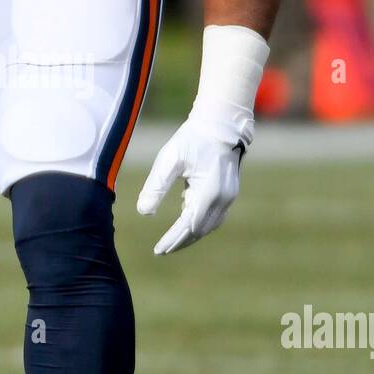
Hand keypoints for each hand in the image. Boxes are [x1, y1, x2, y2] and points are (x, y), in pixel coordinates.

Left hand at [136, 110, 250, 253]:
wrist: (221, 123)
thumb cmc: (193, 138)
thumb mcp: (169, 159)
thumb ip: (156, 186)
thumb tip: (143, 212)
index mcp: (209, 193)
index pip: (188, 226)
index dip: (173, 239)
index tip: (158, 250)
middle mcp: (223, 199)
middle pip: (199, 230)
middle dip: (180, 241)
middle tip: (162, 250)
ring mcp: (229, 196)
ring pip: (209, 225)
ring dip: (190, 235)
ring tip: (172, 241)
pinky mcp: (229, 192)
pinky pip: (214, 216)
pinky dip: (199, 223)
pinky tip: (185, 220)